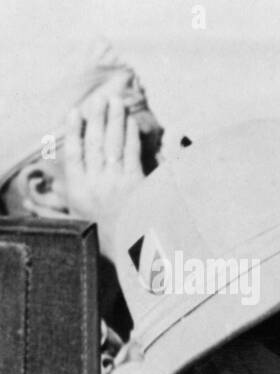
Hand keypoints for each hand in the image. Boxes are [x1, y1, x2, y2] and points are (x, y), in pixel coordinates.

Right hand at [63, 94, 143, 253]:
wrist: (130, 253)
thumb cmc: (100, 241)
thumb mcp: (71, 226)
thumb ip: (49, 212)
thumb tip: (27, 201)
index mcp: (77, 190)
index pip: (74, 153)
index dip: (73, 131)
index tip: (74, 112)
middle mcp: (95, 181)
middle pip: (95, 143)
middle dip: (97, 118)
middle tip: (99, 99)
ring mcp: (117, 181)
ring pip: (114, 144)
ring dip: (114, 121)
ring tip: (115, 102)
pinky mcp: (137, 183)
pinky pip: (132, 154)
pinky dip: (132, 137)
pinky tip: (131, 123)